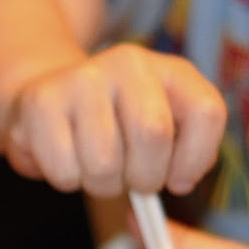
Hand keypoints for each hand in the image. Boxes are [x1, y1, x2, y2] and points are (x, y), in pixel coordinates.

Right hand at [4, 44, 224, 196]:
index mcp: (172, 70)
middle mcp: (130, 64)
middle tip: (131, 182)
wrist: (49, 96)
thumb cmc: (114, 124)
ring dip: (102, 185)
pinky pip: (64, 168)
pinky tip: (66, 162)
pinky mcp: (43, 101)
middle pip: (153, 135)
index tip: (177, 182)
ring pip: (104, 162)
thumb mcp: (161, 126)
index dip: (194, 160)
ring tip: (96, 172)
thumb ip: (183, 152)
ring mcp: (83, 79)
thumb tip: (180, 182)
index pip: (206, 112)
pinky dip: (67, 181)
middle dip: (143, 178)